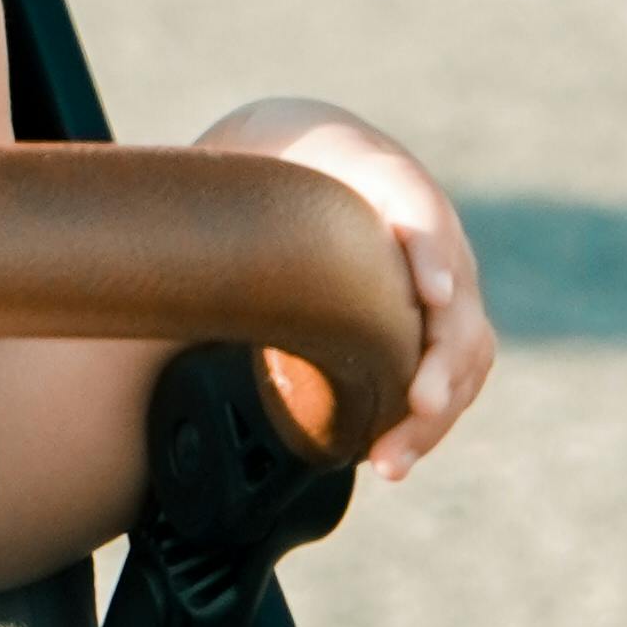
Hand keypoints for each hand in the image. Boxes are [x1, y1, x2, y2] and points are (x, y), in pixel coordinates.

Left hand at [203, 98, 495, 480]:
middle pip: (456, 300)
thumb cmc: (278, 175)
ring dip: (435, 408)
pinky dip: (427, 421)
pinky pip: (454, 376)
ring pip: (465, 350)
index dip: (431, 253)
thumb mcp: (254, 168)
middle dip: (441, 356)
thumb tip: (161, 256)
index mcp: (387, 184)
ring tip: (389, 461)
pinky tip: (387, 459)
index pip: (421, 213)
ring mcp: (446, 283)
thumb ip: (228, 206)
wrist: (316, 165)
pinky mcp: (440, 327)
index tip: (430, 295)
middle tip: (416, 402)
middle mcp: (431, 237)